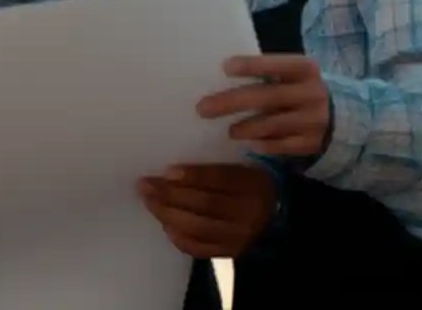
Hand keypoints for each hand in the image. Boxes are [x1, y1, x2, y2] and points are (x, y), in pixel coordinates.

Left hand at [137, 163, 276, 257]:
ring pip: (200, 228)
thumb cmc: (250, 185)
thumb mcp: (242, 168)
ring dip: (168, 214)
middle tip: (145, 185)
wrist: (276, 216)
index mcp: (253, 185)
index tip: (167, 171)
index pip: (221, 179)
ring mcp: (239, 237)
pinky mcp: (231, 253)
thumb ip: (214, 168)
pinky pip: (201, 248)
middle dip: (171, 194)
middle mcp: (248, 213)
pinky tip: (165, 225)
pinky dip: (180, 238)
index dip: (194, 176)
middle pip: (206, 204)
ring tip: (148, 201)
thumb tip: (173, 170)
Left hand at [196, 55, 330, 156]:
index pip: (277, 65)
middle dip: (232, 102)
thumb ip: (268, 74)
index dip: (252, 65)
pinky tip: (250, 144)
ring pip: (273, 124)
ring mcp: (314, 120)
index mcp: (305, 69)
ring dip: (246, 128)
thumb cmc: (301, 88)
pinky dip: (264, 145)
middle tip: (202, 108)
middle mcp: (311, 93)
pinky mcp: (312, 143)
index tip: (225, 67)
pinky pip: (282, 146)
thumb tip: (221, 76)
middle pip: (267, 96)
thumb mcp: (293, 75)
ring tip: (229, 131)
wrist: (344, 116)